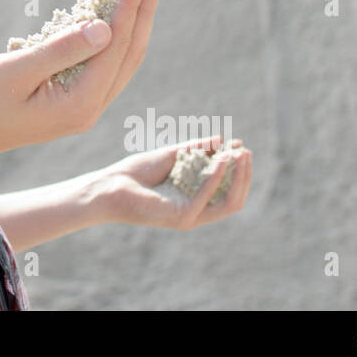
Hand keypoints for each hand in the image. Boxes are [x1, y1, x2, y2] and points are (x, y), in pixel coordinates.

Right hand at [0, 0, 164, 174]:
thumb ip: (61, 50)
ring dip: (134, 23)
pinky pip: (103, 65)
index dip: (131, 5)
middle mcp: (89, 109)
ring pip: (120, 60)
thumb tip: (105, 28)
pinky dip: (114, 37)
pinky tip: (115, 16)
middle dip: (143, 11)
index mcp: (79, 104)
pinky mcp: (72, 101)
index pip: (116, 46)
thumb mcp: (16, 71)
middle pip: (128, 53)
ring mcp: (82, 108)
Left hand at [95, 136, 252, 228]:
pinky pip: (206, 197)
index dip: (237, 169)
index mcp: (194, 198)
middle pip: (232, 197)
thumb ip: (196, 150)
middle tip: (246, 151)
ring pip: (228, 203)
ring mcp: (190, 216)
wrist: (111, 186)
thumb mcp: (172, 155)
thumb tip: (222, 139)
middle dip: (243, 175)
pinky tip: (222, 160)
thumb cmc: (136, 173)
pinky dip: (216, 178)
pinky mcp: (182, 217)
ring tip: (240, 155)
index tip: (240, 146)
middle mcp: (196, 210)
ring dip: (238, 178)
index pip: (226, 188)